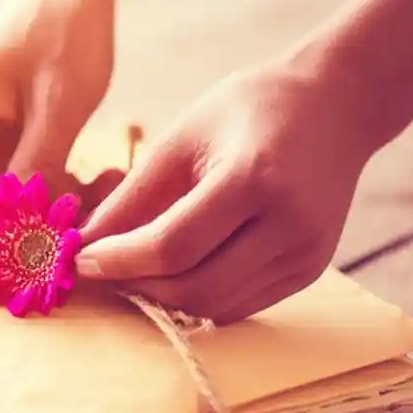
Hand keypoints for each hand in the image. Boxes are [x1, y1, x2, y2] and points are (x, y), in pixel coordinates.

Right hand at [0, 0, 122, 227]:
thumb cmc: (64, 28)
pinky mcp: (2, 137)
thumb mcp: (59, 101)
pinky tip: (97, 180)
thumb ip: (37, 164)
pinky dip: (54, 189)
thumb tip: (26, 230)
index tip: (43, 246)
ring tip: (99, 194)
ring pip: (1, 200)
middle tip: (78, 228)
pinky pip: (20, 181)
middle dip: (22, 226)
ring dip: (45, 209)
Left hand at [76, 60, 386, 322]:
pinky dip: (197, 298)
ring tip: (131, 271)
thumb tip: (85, 245)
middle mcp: (289, 226)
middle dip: (136, 286)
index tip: (77, 259)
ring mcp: (305, 255)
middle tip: (99, 270)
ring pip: (215, 306)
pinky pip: (239, 306)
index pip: (172, 245)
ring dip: (164, 297)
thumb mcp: (182, 138)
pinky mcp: (309, 271)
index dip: (118, 261)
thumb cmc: (250, 109)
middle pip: (194, 287)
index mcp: (254, 179)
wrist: (335, 106)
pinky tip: (173, 273)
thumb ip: (133, 197)